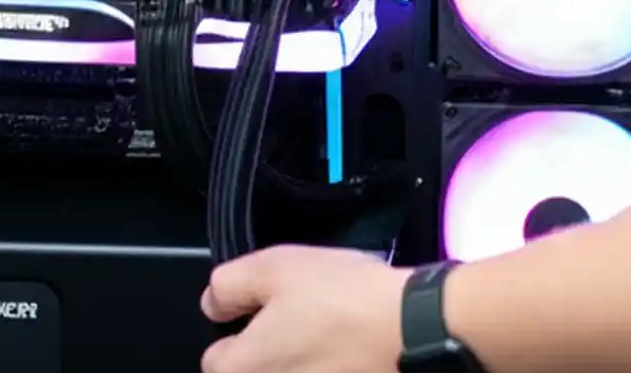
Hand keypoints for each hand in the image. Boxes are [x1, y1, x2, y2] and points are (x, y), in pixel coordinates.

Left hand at [200, 245, 412, 372]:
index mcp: (243, 369)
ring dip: (301, 365)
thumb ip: (228, 286)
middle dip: (268, 355)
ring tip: (329, 339)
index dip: (236, 331)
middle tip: (300, 326)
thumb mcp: (274, 268)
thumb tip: (213, 305)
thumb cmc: (342, 299)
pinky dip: (331, 368)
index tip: (263, 315)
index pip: (215, 359)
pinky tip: (349, 355)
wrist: (417, 330)